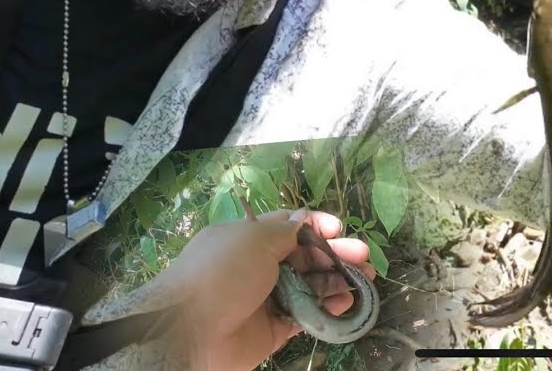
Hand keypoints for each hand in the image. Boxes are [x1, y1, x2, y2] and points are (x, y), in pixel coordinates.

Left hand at [142, 208, 373, 370]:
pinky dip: (327, 310)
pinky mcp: (274, 328)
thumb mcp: (253, 239)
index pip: (288, 226)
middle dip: (336, 255)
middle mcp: (258, 266)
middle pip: (305, 257)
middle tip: (363, 257)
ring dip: (337, 282)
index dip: (315, 226)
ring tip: (363, 282)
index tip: (338, 229)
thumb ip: (286, 232)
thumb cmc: (222, 272)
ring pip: (310, 287)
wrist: (188, 331)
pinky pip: (306, 316)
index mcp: (248, 238)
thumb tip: (304, 219)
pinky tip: (345, 305)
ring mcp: (267, 298)